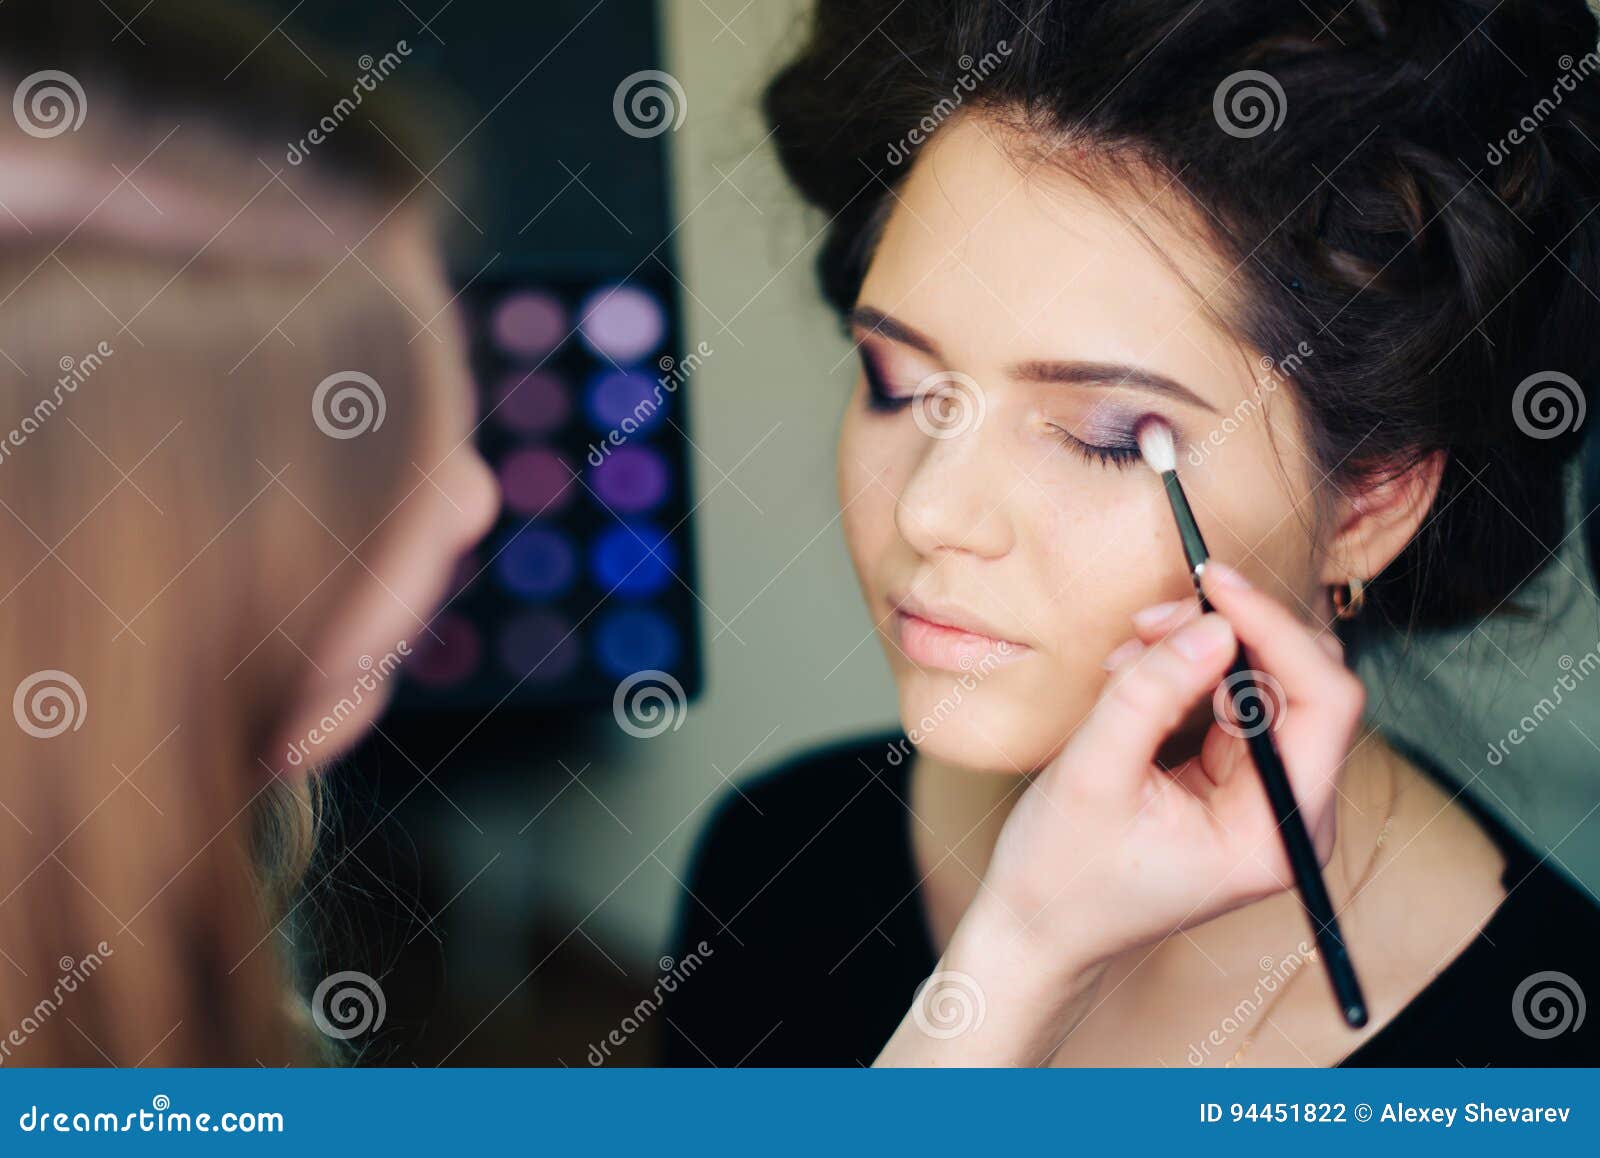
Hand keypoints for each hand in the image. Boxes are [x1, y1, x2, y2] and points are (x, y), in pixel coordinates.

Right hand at [876, 563, 1364, 1065]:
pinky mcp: (1238, 778)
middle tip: (1154, 620)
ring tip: (1127, 657)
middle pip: (1307, 681)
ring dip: (1202, 647)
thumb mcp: (1092, 776)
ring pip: (1270, 678)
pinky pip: (1237, 696)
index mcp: (1277, 832)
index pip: (1324, 702)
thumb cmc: (1063, 874)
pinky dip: (1189, 670)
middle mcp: (1291, 812)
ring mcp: (1267, 794)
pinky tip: (1136, 673)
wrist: (1039, 926)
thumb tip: (1213, 626)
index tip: (1213, 586)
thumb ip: (1151, 696)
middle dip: (1234, 633)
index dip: (1274, 629)